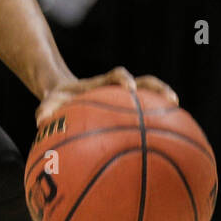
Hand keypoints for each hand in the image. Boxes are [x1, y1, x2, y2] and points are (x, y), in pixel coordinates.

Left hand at [35, 66, 178, 126]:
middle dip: (157, 89)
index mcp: (100, 85)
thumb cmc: (58, 101)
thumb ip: (46, 109)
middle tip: (172, 100)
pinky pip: (146, 116)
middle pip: (142, 83)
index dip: (123, 79)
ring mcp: (124, 100)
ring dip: (164, 104)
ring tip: (181, 119)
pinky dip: (158, 124)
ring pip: (150, 98)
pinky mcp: (127, 111)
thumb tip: (40, 121)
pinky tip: (171, 145)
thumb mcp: (50, 102)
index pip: (115, 76)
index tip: (129, 87)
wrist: (62, 94)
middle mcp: (116, 90)